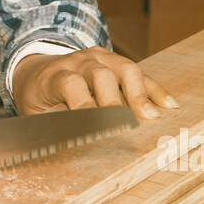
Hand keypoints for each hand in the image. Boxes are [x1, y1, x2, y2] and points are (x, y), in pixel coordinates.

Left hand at [11, 46, 179, 118]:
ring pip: (125, 68)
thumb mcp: (34, 112)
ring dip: (140, 93)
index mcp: (55, 74)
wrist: (35, 68)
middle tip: (127, 126)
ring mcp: (99, 57)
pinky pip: (139, 73)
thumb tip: (72, 146)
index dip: (85, 105)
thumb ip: (52, 125)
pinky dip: (154, 89)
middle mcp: (78, 61)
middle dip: (116, 101)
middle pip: (102, 75)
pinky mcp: (115, 61)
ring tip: (153, 117)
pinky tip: (169, 105)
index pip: (71, 84)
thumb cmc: (37, 97)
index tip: (97, 128)